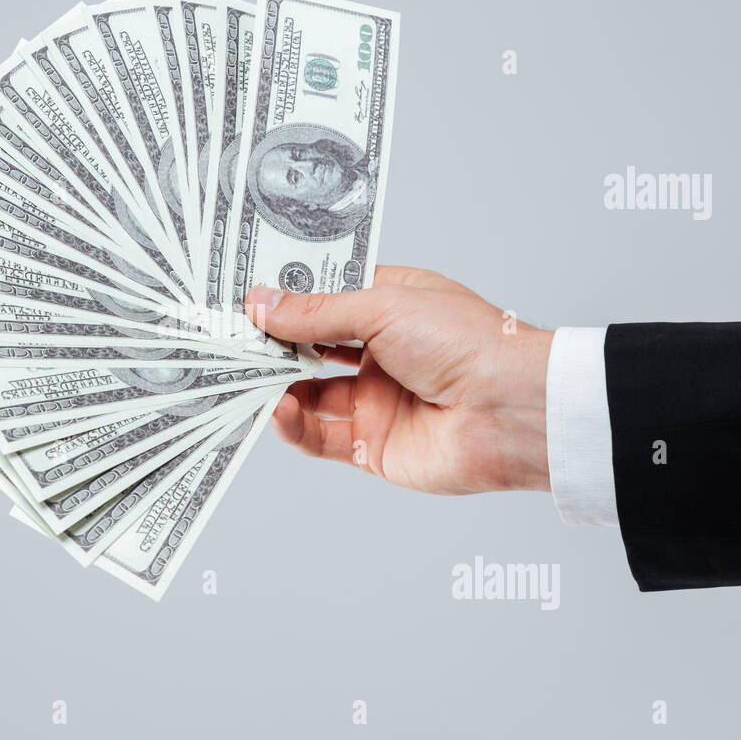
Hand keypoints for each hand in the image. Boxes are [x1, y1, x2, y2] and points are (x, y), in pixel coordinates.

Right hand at [246, 266, 552, 494]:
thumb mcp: (382, 308)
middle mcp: (383, 353)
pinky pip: (320, 436)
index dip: (288, 297)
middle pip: (311, 347)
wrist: (511, 411)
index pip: (327, 298)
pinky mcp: (374, 445)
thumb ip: (316, 312)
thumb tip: (260, 303)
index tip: (244, 294)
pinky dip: (293, 425)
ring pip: (309, 393)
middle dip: (272, 343)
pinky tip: (277, 409)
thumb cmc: (467, 343)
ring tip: (243, 375)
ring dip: (275, 384)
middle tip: (229, 337)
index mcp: (392, 307)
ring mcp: (377, 400)